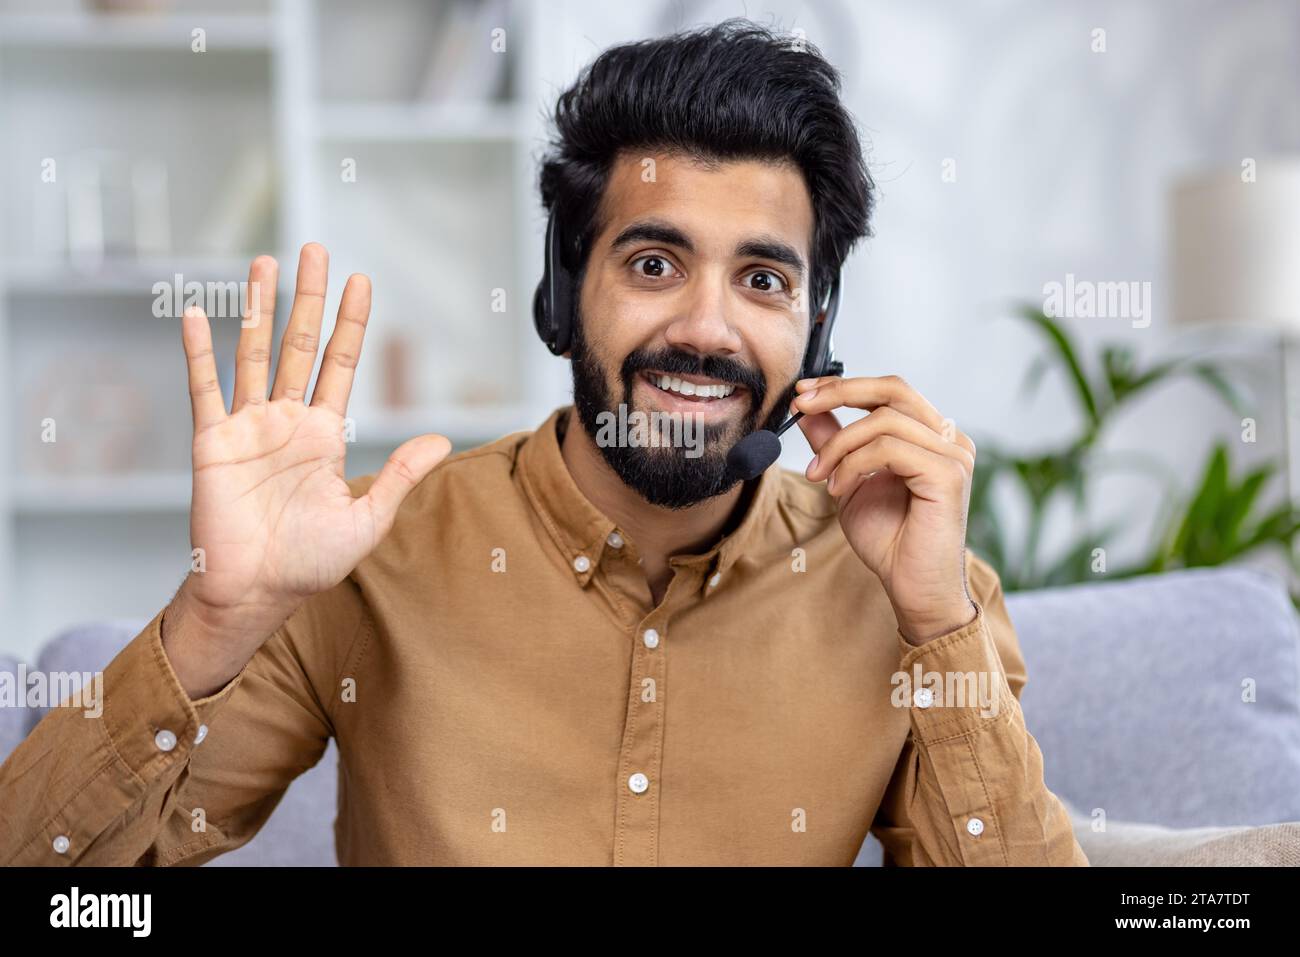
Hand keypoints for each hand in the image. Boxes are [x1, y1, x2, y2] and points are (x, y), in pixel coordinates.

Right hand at [166, 244, 450, 694]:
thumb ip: (400, 475)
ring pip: (253, 353)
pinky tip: (194, 314)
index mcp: (325, 434)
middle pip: (300, 344)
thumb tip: (443, 440)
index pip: (341, 365)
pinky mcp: (212, 443)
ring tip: (263, 262)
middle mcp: (287, 420)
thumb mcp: (366, 519)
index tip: (361, 281)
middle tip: (316, 249)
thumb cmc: (310, 563)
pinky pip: (204, 389)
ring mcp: (248, 427)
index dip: (351, 323)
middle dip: (309, 297)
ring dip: (256, 307)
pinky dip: (198, 352)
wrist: (255, 593)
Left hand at [793, 374, 976, 644]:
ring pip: (884, 420)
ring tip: (819, 475)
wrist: (913, 589)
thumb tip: (808, 407)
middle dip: (838, 392)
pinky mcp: (948, 475)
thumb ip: (834, 442)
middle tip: (799, 406)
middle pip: (892, 388)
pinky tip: (838, 489)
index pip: (888, 390)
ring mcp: (953, 455)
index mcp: (930, 436)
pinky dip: (854, 464)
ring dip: (839, 445)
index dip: (843, 385)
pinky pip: (889, 449)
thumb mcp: (848, 480)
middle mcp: (949, 439)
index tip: (801, 393)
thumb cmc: (889, 541)